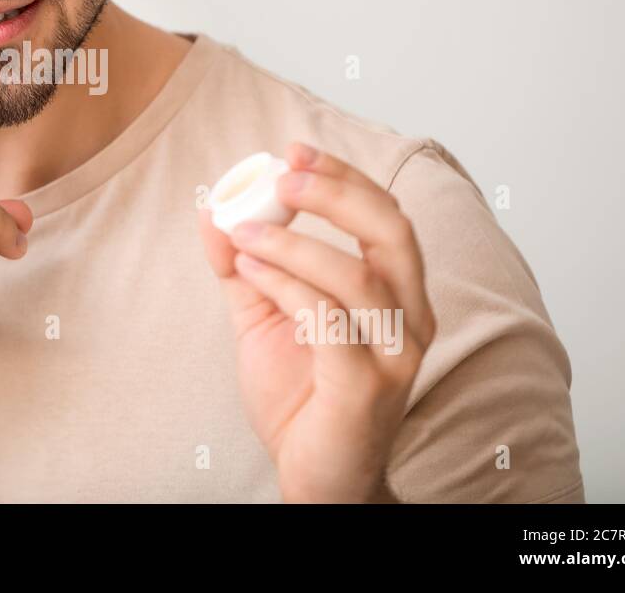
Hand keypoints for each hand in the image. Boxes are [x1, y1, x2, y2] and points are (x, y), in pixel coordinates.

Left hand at [198, 142, 435, 502]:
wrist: (316, 475)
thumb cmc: (302, 394)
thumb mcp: (265, 317)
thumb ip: (245, 265)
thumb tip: (214, 209)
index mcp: (397, 293)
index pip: (385, 216)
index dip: (343, 177)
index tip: (294, 151)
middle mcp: (410, 318)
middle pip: (390, 232)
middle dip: (334, 193)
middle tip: (282, 175)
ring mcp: (394, 355)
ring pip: (356, 276)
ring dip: (293, 243)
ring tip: (242, 231)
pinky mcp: (366, 387)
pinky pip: (328, 322)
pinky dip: (285, 285)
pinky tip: (249, 270)